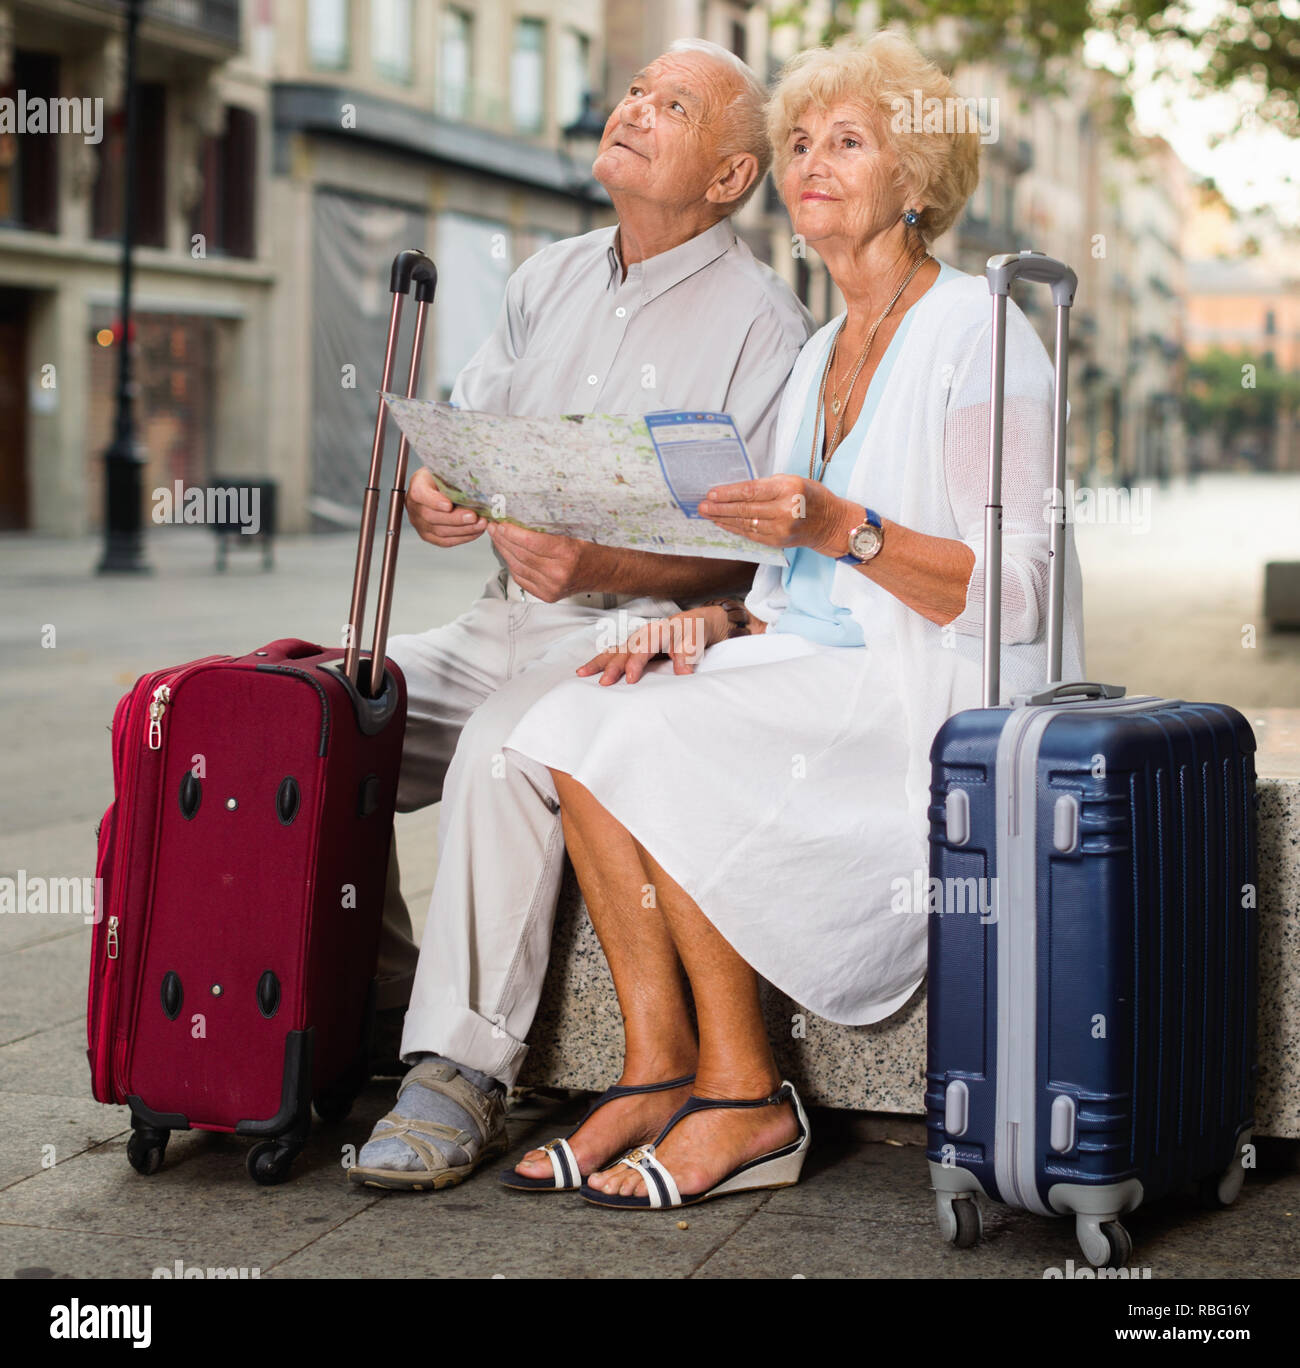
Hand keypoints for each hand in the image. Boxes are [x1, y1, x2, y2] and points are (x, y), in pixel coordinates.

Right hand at [406, 468, 487, 546]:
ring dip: (463, 529)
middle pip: (431, 516)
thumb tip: (475, 486)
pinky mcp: (429, 536)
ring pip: (440, 531)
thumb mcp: (447, 472)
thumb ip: (454, 478)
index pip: (420, 494)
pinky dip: (463, 537)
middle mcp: (414, 507)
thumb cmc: (444, 478)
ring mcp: (420, 524)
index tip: (449, 505)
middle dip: (455, 518)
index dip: (434, 501)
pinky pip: (445, 541)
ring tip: (480, 524)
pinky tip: (476, 532)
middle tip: (474, 517)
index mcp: (417, 486)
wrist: (439, 488)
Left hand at [488, 521, 596, 601]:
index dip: (513, 532)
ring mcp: (551, 587)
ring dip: (504, 552)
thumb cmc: (589, 552)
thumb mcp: (571, 535)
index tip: (502, 523)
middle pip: (522, 555)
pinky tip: (507, 555)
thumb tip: (519, 523)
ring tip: (497, 539)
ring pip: (518, 567)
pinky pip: (522, 579)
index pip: (531, 542)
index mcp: (566, 554)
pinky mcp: (547, 595)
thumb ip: (546, 532)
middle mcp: (558, 573)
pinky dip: (512, 566)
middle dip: (504, 540)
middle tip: (494, 528)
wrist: (603, 573)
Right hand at [577, 607, 728, 684]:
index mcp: (657, 632)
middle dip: (612, 667)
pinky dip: (601, 660)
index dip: (636, 664)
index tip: (631, 680)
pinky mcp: (633, 646)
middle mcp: (642, 635)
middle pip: (624, 652)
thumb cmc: (693, 632)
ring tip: (582, 672)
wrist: (694, 622)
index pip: (643, 650)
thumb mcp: (695, 642)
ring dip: (599, 662)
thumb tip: (684, 672)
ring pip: (614, 651)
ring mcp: (636, 640)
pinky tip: (590, 668)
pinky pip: (614, 652)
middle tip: (603, 682)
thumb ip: (687, 656)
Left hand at [698, 475, 857, 557]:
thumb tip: (735, 491)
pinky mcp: (777, 542)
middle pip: (744, 509)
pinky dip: (734, 529)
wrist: (830, 523)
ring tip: (707, 514)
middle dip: (720, 508)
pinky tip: (723, 524)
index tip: (711, 493)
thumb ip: (766, 485)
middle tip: (701, 506)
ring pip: (744, 523)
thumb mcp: (792, 480)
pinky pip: (750, 534)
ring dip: (723, 519)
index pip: (751, 491)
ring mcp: (780, 529)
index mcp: (788, 489)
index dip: (728, 493)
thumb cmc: (810, 496)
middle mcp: (784, 510)